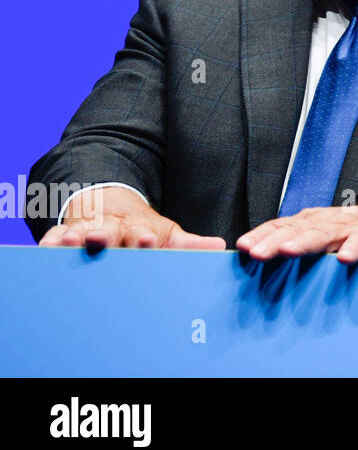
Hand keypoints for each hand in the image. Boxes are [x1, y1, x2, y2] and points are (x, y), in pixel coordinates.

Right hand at [38, 186, 225, 250]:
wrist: (110, 204)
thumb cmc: (141, 228)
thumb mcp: (167, 233)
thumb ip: (189, 244)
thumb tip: (219, 246)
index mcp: (139, 229)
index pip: (141, 233)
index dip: (143, 238)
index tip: (146, 239)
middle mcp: (113, 228)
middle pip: (109, 232)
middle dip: (105, 236)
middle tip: (101, 239)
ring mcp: (88, 229)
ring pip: (80, 233)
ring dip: (75, 237)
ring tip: (69, 242)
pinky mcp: (66, 232)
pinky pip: (55, 235)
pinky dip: (50, 240)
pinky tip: (46, 245)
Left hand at [235, 195, 357, 263]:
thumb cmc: (354, 233)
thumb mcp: (322, 237)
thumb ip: (298, 245)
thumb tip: (260, 262)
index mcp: (310, 222)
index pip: (281, 226)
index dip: (261, 235)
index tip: (242, 247)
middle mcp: (326, 221)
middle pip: (296, 230)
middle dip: (274, 241)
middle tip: (255, 253)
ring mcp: (350, 227)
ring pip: (324, 233)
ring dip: (305, 242)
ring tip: (288, 251)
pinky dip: (353, 249)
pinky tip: (344, 259)